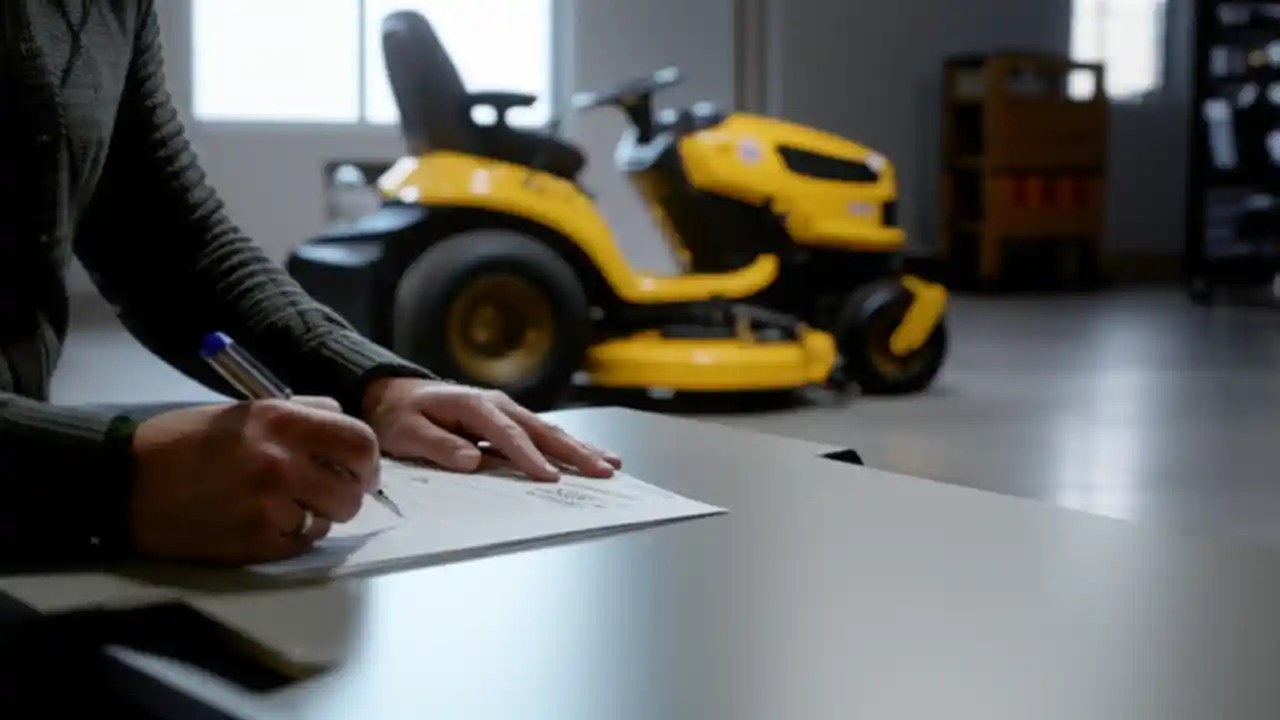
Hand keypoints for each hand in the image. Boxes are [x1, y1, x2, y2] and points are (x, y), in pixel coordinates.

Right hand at [128, 397, 379, 564]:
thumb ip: (302, 415)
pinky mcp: (256, 541)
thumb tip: (344, 432)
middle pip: (354, 488)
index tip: (361, 469)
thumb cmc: (184, 441)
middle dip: (348, 492)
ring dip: (317, 514)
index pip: (360, 441)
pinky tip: (261, 521)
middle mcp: (282, 460)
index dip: (366, 460)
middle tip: (328, 491)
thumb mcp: (246, 411)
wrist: (124, 480)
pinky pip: (301, 541)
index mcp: (282, 419)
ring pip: (331, 518)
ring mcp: (270, 504)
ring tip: (285, 504)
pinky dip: (291, 535)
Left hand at [362, 378, 621, 482]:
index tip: (550, 478)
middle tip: (603, 471)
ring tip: (611, 465)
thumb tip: (471, 460)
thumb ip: (438, 445)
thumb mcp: (406, 431)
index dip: (530, 457)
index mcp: (474, 406)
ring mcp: (506, 411)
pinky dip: (567, 447)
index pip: (508, 435)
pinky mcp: (508, 421)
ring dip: (580, 449)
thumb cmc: (399, 415)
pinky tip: (589, 457)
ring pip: (549, 432)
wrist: (393, 393)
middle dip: (574, 452)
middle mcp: (497, 405)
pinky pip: (542, 435)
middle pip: (541, 431)